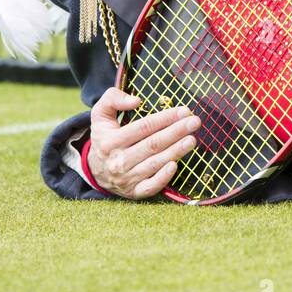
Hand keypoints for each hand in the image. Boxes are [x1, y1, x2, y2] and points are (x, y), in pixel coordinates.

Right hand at [85, 88, 200, 199]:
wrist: (95, 170)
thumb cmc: (105, 137)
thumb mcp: (100, 114)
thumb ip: (113, 99)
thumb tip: (136, 101)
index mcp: (110, 141)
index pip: (143, 127)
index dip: (165, 118)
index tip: (184, 110)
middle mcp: (118, 161)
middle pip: (152, 144)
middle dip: (176, 132)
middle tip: (195, 122)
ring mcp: (126, 178)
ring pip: (155, 163)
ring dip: (176, 151)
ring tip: (192, 139)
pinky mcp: (134, 192)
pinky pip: (150, 187)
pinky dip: (163, 177)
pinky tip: (176, 165)